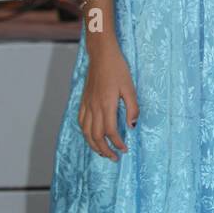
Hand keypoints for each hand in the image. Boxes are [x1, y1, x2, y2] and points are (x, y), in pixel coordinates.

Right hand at [79, 43, 138, 161]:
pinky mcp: (83, 101)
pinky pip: (81, 121)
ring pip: (86, 131)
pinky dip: (85, 133)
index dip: (117, 143)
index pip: (110, 131)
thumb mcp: (130, 88)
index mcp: (106, 105)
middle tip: (114, 158)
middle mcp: (94, 107)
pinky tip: (91, 136)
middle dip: (105, 150)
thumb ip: (132, 108)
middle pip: (96, 136)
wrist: (101, 55)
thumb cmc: (118, 69)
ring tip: (102, 152)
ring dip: (93, 145)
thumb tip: (132, 126)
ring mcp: (87, 104)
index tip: (124, 149)